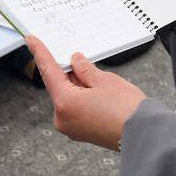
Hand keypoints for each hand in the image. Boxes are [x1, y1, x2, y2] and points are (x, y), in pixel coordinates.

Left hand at [25, 35, 145, 150]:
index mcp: (64, 103)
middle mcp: (63, 118)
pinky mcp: (82, 132)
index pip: (48, 71)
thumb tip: (75, 61)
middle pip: (59, 86)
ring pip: (69, 97)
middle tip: (80, 58)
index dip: (40, 52)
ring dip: (78, 85)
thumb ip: (85, 69)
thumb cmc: (127, 110)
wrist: (145, 135)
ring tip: (99, 80)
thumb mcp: (104, 80)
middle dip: (69, 71)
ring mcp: (72, 128)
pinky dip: (82, 97)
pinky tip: (98, 92)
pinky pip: (76, 108)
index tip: (31, 40)